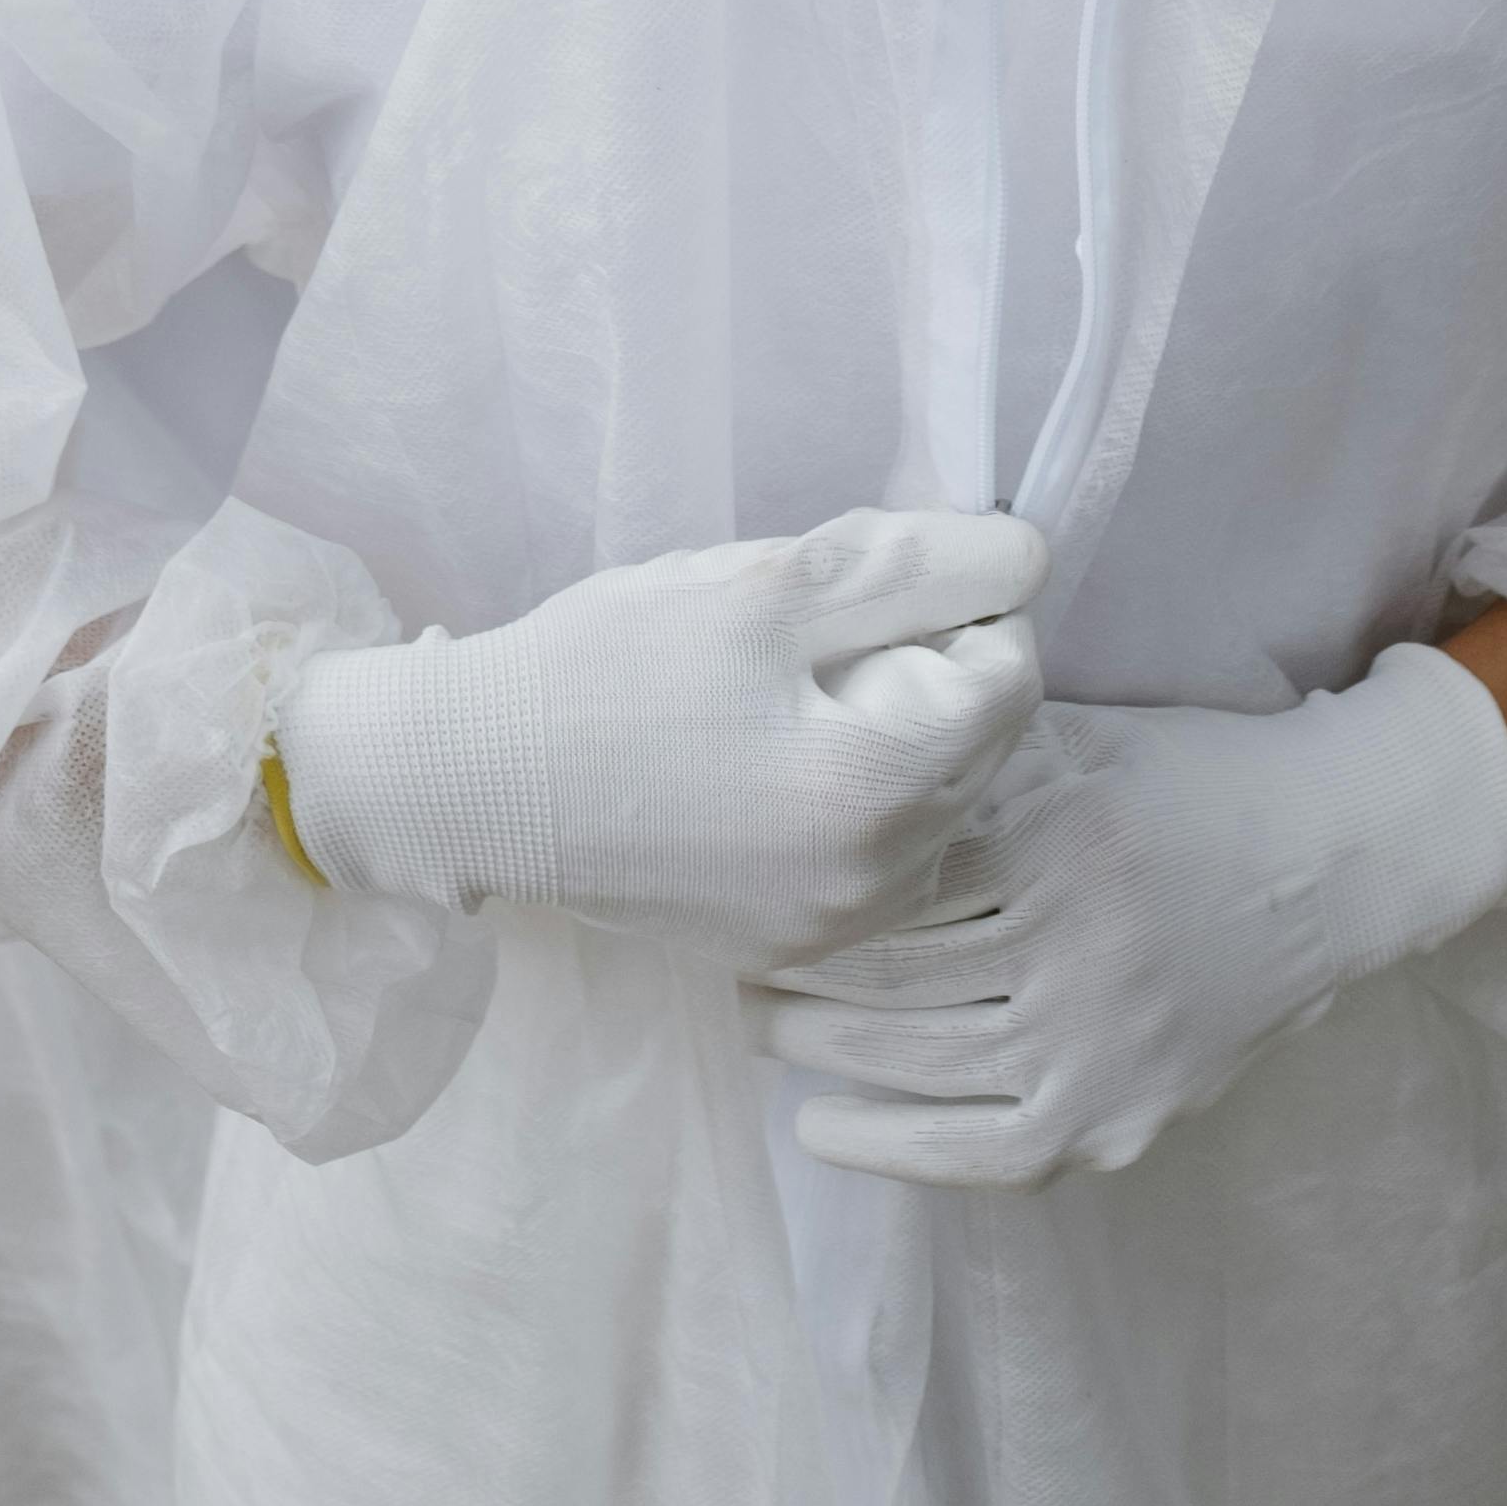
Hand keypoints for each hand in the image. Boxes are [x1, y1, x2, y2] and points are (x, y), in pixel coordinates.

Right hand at [274, 508, 1042, 956]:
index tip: (877, 585)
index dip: (960, 606)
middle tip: (820, 637)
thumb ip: (911, 565)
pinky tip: (769, 761)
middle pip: (982, 747)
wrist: (478, 783)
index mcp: (877, 788)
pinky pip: (878, 861)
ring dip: (898, 739)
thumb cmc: (612, 667)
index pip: (1011, 675)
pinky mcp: (789, 948)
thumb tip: (1028, 557)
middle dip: (930, 673)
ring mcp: (833, 932)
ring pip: (935, 806)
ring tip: (790, 698)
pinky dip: (854, 801)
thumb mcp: (766, 585)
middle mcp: (877, 885)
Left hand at [748, 642, 1506, 1189]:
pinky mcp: (1125, 1117)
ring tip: (760, 1022)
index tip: (750, 873)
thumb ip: (980, 743)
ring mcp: (1107, 1044)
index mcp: (1065, 832)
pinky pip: (991, 1152)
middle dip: (797, 971)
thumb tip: (855, 721)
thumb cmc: (1195, 777)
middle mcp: (1083, 944)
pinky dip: (897, 1146)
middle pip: (898, 973)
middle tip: (731, 953)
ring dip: (825, 1050)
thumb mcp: (1086, 733)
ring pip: (927, 1064)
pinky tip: (822, 1127)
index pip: (900, 877)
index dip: (814, 884)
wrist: (1338, 858)